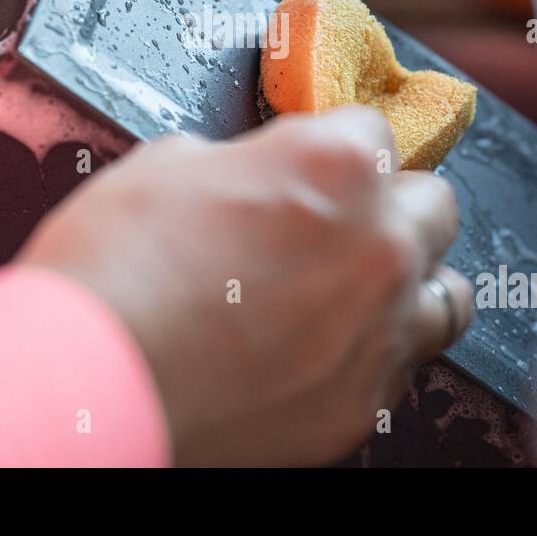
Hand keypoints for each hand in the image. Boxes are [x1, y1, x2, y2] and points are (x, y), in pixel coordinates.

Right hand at [21, 105, 473, 465]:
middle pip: (432, 207)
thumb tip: (248, 177)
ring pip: (445, 295)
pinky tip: (322, 353)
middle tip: (339, 223)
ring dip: (410, 283)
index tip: (317, 163)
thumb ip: (240, 164)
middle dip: (390, 206)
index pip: (375, 130)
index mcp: (336, 166)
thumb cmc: (116, 268)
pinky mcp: (362, 405)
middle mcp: (379, 245)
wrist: (91, 382)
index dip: (337, 145)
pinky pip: (400, 369)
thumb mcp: (168, 166)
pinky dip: (372, 355)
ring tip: (360, 291)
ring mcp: (380, 332)